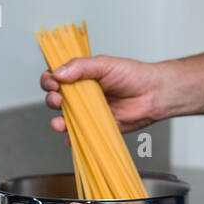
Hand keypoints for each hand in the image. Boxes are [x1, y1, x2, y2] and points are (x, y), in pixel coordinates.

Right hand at [39, 55, 169, 134]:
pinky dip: (72, 139)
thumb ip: (81, 67)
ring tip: (60, 122)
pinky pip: (80, 135)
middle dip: (51, 100)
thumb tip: (58, 73)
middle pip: (55, 99)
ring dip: (57, 122)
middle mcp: (82, 94)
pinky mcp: (97, 127)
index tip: (52, 82)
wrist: (154, 94)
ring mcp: (88, 112)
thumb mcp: (105, 64)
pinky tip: (71, 137)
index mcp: (81, 76)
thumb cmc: (133, 75)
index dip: (49, 80)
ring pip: (64, 119)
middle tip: (58, 99)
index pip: (55, 78)